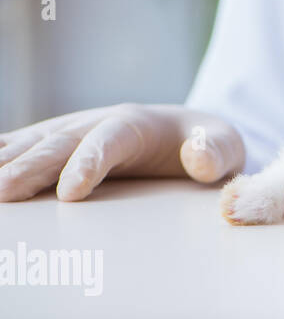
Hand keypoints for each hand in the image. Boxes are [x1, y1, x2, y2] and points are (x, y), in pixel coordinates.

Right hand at [0, 104, 243, 201]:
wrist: (189, 131)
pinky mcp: (57, 144)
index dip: (87, 163)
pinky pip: (21, 146)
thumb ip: (215, 153)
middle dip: (30, 168)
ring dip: (6, 164)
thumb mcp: (225, 148)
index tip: (69, 194)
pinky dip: (0, 155)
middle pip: (59, 144)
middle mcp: (96, 123)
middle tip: (4, 194)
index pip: (107, 141)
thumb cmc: (207, 145)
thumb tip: (197, 157)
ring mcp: (72, 131)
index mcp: (136, 124)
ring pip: (32, 144)